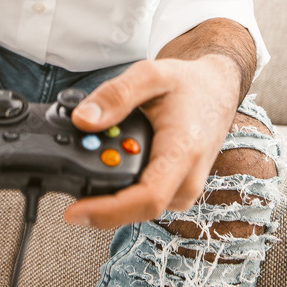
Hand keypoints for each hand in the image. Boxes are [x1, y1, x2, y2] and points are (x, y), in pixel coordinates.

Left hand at [62, 53, 240, 228]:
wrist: (217, 91)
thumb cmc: (189, 85)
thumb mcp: (151, 74)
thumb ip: (116, 95)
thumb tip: (82, 120)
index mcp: (183, 152)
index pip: (147, 198)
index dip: (108, 211)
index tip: (73, 212)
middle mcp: (186, 180)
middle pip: (133, 207)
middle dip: (95, 193)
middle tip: (69, 161)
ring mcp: (181, 190)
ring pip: (135, 205)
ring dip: (106, 188)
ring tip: (90, 151)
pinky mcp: (174, 191)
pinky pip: (141, 197)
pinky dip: (119, 183)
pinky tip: (108, 158)